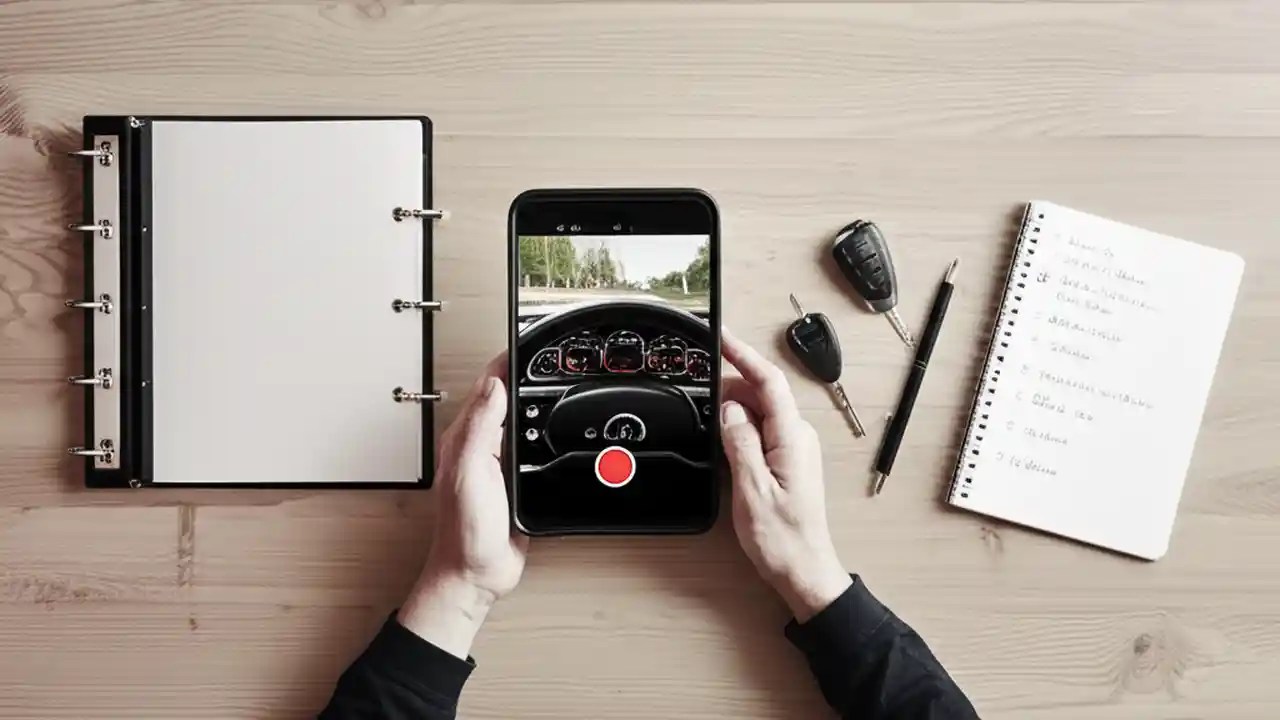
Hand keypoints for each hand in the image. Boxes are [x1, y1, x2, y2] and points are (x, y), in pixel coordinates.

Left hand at [398, 353, 528, 657]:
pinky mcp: (516, 483)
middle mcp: (481, 446)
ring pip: (520, 420)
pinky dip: (543, 432)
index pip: (489, 386)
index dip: (508, 361)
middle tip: (546, 352)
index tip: (528, 341)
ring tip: (551, 378)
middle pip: (506, 398)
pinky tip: (554, 428)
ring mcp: (498, 464)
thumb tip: (493, 384)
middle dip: (524, 373)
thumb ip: (481, 428)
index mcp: (466, 438)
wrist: (476, 575)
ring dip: (533, 400)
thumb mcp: (470, 473)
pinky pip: (531, 448)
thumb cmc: (464, 533)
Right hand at [720, 330, 851, 622]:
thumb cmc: (783, 540)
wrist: (805, 571)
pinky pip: (760, 431)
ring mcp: (793, 449)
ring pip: (758, 413)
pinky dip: (739, 431)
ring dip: (732, 414)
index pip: (768, 382)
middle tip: (699, 399)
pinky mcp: (787, 461)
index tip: (721, 336)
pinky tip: (723, 445)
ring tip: (710, 430)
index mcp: (792, 438)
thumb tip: (729, 409)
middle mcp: (797, 437)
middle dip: (728, 389)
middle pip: (760, 394)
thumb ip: (739, 444)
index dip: (743, 354)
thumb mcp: (751, 490)